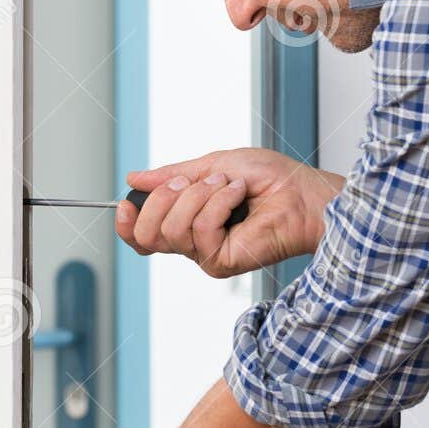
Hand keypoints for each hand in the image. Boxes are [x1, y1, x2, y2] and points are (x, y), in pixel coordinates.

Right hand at [117, 147, 341, 277]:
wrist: (302, 192)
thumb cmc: (271, 179)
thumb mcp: (212, 165)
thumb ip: (172, 175)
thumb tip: (134, 178)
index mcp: (187, 220)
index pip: (141, 235)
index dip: (126, 221)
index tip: (127, 199)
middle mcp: (193, 241)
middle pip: (146, 235)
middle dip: (162, 198)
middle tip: (190, 181)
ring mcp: (206, 254)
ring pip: (172, 230)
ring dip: (198, 196)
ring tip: (226, 186)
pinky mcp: (222, 262)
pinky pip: (201, 231)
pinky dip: (218, 204)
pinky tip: (237, 196)